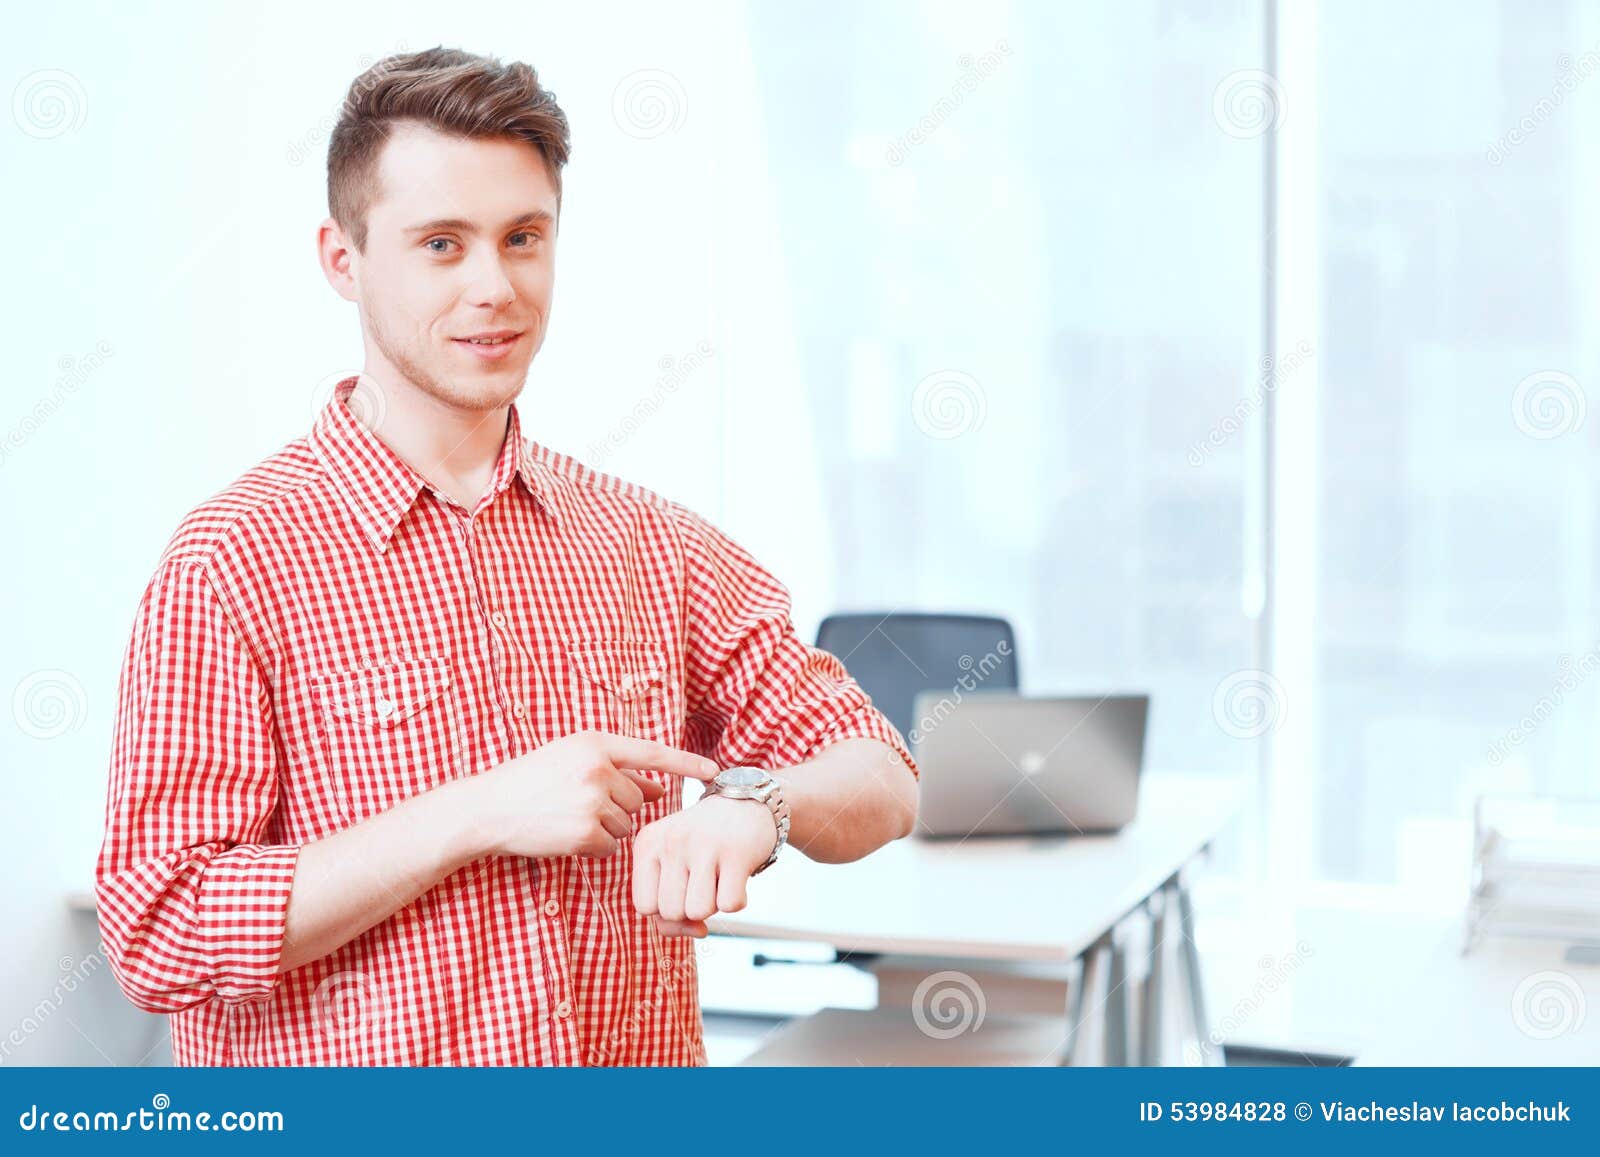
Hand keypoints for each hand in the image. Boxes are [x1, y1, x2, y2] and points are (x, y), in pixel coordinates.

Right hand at [457, 731, 718, 860]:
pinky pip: (609, 846)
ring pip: (624, 825)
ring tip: (566, 817)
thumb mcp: (570, 760)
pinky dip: (592, 847)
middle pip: (637, 799)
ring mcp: (592, 801)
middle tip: (577, 805)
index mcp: (595, 743)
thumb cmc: (528, 782)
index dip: (686, 763)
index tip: (714, 771)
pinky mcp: (585, 832)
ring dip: (604, 828)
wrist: (488, 808)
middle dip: (617, 808)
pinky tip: (564, 835)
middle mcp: (597, 768)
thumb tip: (657, 789)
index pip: (652, 753)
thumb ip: (615, 769)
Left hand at [632, 793, 777, 937]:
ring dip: (713, 905)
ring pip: (698, 912)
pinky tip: (737, 876)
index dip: (664, 909)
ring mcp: (704, 844)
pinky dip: (737, 900)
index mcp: (648, 843)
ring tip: (718, 877)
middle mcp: (672, 840)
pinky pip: (730, 905)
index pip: (644, 906)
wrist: (746, 802)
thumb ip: (669, 912)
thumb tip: (700, 932)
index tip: (680, 888)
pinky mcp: (736, 852)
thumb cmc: (703, 845)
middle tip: (703, 880)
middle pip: (671, 912)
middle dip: (690, 907)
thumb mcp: (674, 868)